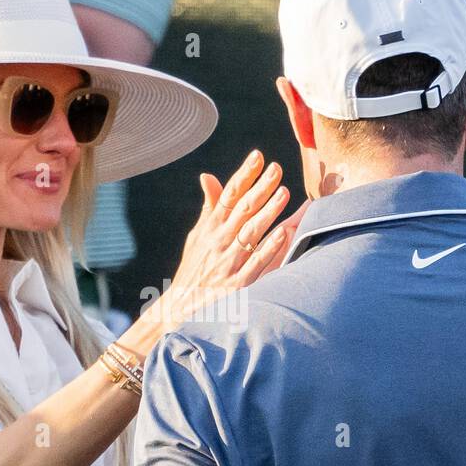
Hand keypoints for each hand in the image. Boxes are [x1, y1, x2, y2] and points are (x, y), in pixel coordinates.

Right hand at [147, 150, 306, 333]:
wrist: (182, 308)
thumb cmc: (194, 268)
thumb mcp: (197, 236)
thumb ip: (209, 207)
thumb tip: (208, 176)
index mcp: (210, 228)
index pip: (228, 195)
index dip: (244, 175)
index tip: (258, 156)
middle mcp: (219, 241)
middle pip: (242, 210)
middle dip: (260, 188)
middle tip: (276, 169)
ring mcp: (228, 262)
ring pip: (251, 233)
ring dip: (268, 213)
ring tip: (284, 193)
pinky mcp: (237, 284)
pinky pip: (255, 263)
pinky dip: (268, 248)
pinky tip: (282, 234)